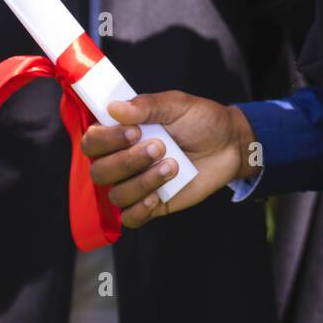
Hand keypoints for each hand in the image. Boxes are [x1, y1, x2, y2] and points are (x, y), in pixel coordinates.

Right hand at [80, 91, 257, 228]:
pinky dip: (140, 209)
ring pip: (116, 194)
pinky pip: (130, 218)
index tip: (134, 131)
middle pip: (99, 171)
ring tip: (172, 165)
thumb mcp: (177, 104)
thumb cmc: (201, 120)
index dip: (106, 139)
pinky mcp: (152, 204)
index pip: (92, 141)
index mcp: (122, 133)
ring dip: (142, 182)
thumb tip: (114, 107)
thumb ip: (147, 105)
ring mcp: (136, 183)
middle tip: (159, 147)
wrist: (230, 144)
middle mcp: (122, 159)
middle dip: (127, 161)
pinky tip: (158, 196)